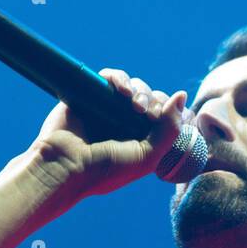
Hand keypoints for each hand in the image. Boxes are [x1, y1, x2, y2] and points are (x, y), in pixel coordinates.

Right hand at [27, 68, 188, 199]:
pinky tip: (122, 90)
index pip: (167, 118)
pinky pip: (112, 77)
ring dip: (141, 91)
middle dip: (156, 102)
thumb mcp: (147, 157)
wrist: (64, 166)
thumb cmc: (105, 170)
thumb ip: (170, 130)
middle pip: (154, 99)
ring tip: (135, 105)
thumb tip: (182, 95)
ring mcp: (110, 109)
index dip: (174, 113)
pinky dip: (120, 78)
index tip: (176, 117)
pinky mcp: (92, 95)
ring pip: (136, 86)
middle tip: (147, 115)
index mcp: (143, 141)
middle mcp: (127, 124)